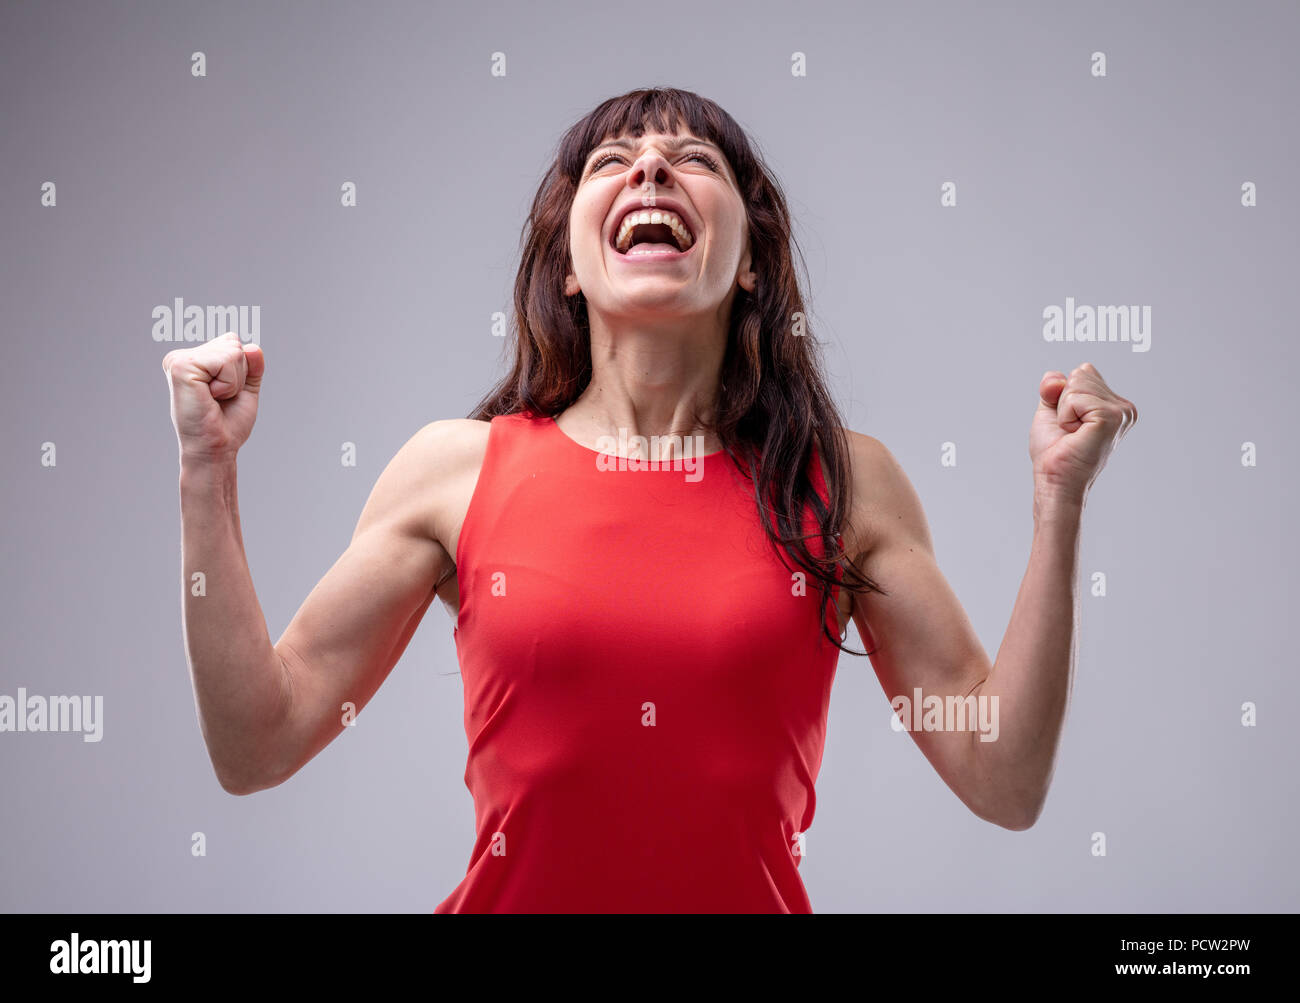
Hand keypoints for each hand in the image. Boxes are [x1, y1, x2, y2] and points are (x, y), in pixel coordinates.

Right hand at [162, 332, 264, 461]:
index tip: (224, 393)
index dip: (241, 371)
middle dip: (238, 374)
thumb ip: (252, 366)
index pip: (232, 343)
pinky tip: (210, 397)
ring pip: (232, 351)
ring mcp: (178, 359)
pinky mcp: (180, 366)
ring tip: (214, 399)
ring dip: (234, 381)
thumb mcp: (246, 389)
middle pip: (233, 343)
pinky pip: (225, 360)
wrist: (216, 448)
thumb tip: (254, 347)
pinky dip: (228, 383)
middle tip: (220, 398)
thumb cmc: (227, 423)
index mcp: (194, 359)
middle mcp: (182, 356)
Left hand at [1029, 363, 1136, 505]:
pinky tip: (1074, 434)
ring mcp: (1121, 412)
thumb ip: (1053, 386)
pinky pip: (1074, 398)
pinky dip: (1065, 416)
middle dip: (1063, 401)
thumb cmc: (1055, 450)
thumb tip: (1055, 378)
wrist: (1055, 478)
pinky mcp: (1112, 418)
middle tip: (1069, 430)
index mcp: (1114, 404)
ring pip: (1077, 383)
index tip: (1069, 422)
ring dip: (1063, 410)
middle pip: (1081, 373)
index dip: (1063, 395)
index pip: (1083, 372)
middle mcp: (1123, 407)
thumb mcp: (1050, 409)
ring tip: (1072, 433)